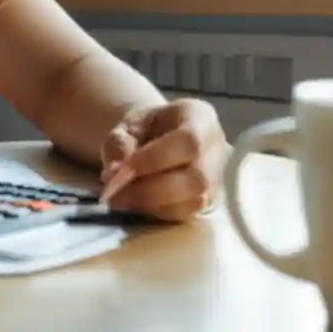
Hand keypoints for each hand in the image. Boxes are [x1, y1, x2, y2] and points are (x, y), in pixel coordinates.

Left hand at [99, 98, 230, 221]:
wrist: (158, 137)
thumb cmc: (145, 128)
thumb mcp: (127, 125)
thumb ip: (119, 143)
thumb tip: (116, 173)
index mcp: (201, 118)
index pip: (188, 141)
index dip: (154, 159)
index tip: (121, 170)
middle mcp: (218, 150)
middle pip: (197, 178)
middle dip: (150, 189)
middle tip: (114, 192)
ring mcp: (217, 179)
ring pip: (194, 201)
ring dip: (151, 203)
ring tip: (120, 198)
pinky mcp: (208, 202)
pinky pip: (186, 214)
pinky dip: (156, 212)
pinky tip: (135, 203)